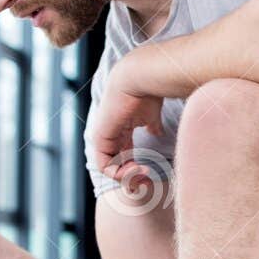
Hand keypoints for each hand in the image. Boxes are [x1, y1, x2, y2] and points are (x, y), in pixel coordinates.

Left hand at [90, 54, 163, 186]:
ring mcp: (103, 138)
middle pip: (116, 168)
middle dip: (132, 178)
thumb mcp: (150, 116)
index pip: (123, 159)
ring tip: (142, 173)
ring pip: (110, 170)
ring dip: (128, 177)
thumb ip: (152, 126)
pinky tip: (135, 168)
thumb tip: (158, 133)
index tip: (149, 173)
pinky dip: (120, 173)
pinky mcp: (100, 138)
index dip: (135, 171)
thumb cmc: (146, 93)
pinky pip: (105, 166)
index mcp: (120, 132)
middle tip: (146, 179)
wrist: (137, 79)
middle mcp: (110, 137)